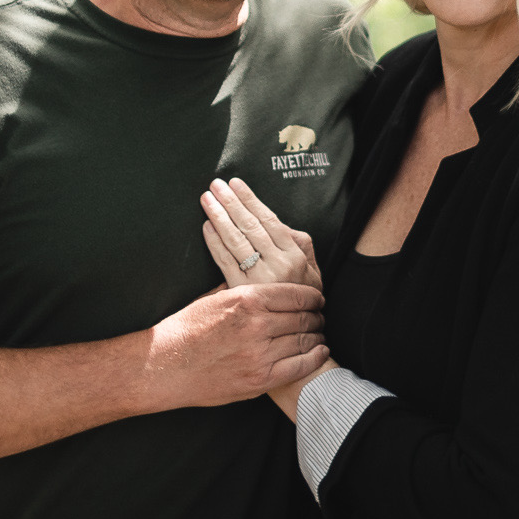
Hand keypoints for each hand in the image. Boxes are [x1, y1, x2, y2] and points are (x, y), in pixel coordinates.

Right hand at [143, 280, 325, 408]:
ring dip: (316, 336)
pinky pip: (298, 367)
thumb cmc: (187, 329)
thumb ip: (242, 289)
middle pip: (303, 318)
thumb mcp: (215, 297)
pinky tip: (320, 351)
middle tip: (320, 316)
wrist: (166, 365)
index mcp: (247, 299)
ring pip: (303, 341)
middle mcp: (257, 325)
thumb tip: (261, 279)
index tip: (317, 298)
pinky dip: (314, 358)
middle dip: (315, 316)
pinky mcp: (259, 380)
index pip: (295, 295)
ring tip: (318, 334)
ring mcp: (259, 355)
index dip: (312, 297)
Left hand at [202, 177, 321, 292]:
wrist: (296, 334)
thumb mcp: (312, 270)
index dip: (250, 200)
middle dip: (231, 202)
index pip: (269, 220)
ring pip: (236, 240)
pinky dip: (214, 243)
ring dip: (219, 216)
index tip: (236, 184)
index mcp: (294, 255)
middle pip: (250, 226)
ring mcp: (260, 279)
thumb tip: (282, 225)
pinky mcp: (243, 291)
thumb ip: (300, 244)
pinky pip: (225, 261)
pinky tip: (207, 227)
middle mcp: (278, 264)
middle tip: (216, 185)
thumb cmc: (302, 297)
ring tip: (207, 200)